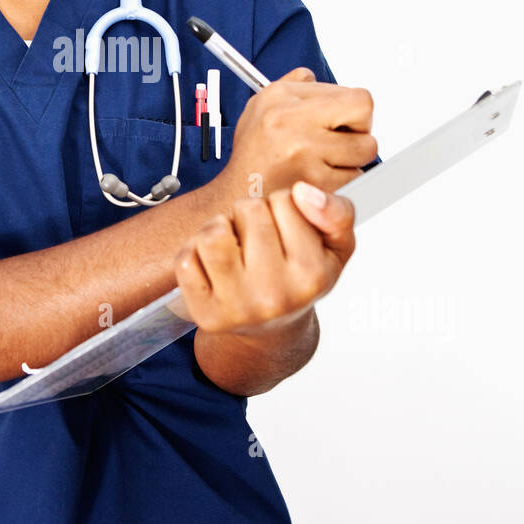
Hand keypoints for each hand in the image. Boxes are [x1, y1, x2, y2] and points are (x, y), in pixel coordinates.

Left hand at [174, 181, 355, 339]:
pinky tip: (213, 267)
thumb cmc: (299, 282)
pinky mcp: (205, 313)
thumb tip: (304, 193)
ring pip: (212, 233)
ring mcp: (237, 306)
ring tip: (232, 246)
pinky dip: (194, 253)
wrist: (272, 330)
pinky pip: (185, 259)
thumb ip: (337, 214)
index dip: (282, 206)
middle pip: (248, 209)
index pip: (285, 200)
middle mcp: (276, 295)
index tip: (286, 229)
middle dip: (250, 215)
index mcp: (312, 276)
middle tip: (257, 240)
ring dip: (218, 229)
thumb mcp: (336, 248)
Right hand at [219, 68, 376, 202]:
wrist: (237, 194)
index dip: (352, 109)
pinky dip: (344, 181)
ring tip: (328, 162)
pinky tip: (321, 179)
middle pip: (364, 110)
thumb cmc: (253, 155)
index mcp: (281, 96)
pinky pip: (354, 177)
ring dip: (353, 158)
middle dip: (361, 128)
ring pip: (364, 148)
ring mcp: (304, 150)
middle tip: (343, 141)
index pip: (349, 92)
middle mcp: (291, 118)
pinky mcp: (314, 181)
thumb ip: (289, 87)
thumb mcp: (259, 108)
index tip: (341, 122)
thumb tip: (312, 76)